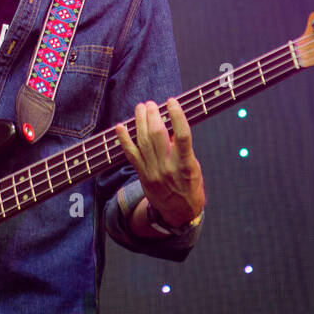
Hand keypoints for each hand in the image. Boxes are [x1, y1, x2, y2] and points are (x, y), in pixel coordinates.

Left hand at [114, 98, 204, 227]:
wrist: (180, 212)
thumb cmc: (190, 185)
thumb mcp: (193, 166)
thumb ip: (181, 147)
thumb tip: (169, 124)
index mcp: (186, 164)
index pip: (182, 135)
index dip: (176, 116)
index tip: (172, 101)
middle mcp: (168, 168)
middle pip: (157, 135)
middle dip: (153, 115)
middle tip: (151, 103)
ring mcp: (153, 172)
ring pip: (143, 141)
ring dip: (140, 121)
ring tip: (141, 108)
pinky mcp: (143, 176)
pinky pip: (131, 154)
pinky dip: (124, 139)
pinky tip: (120, 127)